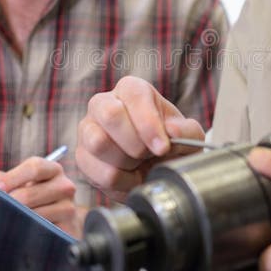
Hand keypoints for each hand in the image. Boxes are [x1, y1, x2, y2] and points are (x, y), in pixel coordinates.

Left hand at [0, 156, 82, 235]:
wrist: (56, 223)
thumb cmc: (30, 199)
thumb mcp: (16, 183)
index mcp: (51, 169)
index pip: (34, 167)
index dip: (12, 177)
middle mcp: (65, 186)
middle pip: (33, 192)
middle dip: (11, 202)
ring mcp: (69, 208)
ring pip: (39, 214)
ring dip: (19, 219)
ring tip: (6, 223)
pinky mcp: (69, 228)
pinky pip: (46, 231)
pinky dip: (30, 233)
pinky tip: (21, 234)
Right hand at [76, 76, 204, 201]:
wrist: (154, 168)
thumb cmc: (168, 144)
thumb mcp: (188, 137)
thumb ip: (187, 131)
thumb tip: (173, 132)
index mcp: (131, 90)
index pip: (134, 96)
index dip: (149, 124)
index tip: (163, 147)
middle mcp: (103, 103)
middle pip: (110, 114)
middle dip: (135, 143)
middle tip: (149, 155)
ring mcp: (88, 129)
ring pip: (99, 143)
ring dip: (126, 162)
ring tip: (138, 164)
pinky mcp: (81, 156)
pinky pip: (95, 170)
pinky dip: (119, 180)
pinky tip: (129, 177)